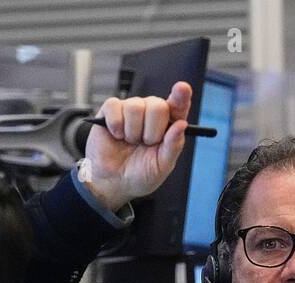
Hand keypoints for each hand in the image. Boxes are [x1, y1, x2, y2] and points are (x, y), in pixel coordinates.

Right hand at [81, 83, 192, 210]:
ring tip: (129, 142)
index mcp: (168, 126)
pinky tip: (116, 135)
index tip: (183, 88)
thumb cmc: (140, 174)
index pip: (178, 106)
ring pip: (135, 107)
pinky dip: (116, 125)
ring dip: (132, 131)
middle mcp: (151, 113)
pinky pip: (115, 106)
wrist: (113, 182)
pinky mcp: (111, 109)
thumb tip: (181, 124)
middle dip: (152, 131)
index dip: (181, 96)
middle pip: (157, 106)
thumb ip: (173, 146)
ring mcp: (131, 109)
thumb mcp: (162, 166)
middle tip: (145, 144)